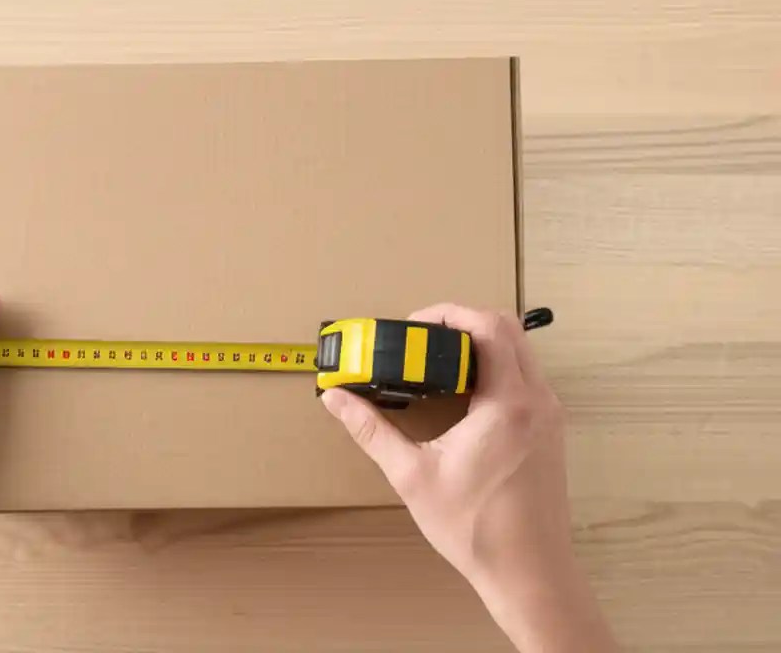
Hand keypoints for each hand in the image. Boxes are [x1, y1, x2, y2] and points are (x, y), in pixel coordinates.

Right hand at [322, 304, 615, 651]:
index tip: (412, 327)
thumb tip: (335, 399)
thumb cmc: (476, 529)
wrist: (529, 572)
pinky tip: (461, 395)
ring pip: (520, 351)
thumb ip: (371, 430)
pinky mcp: (550, 430)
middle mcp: (537, 400)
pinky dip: (495, 368)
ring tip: (436, 364)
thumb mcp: (412, 476)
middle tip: (421, 339)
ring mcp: (550, 415)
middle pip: (507, 329)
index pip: (488, 327)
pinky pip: (525, 377)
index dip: (448, 314)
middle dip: (461, 323)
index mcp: (508, 404)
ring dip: (480, 344)